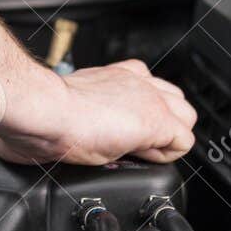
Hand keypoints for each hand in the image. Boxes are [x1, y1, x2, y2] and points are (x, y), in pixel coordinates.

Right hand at [0, 59, 195, 166]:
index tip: (122, 131)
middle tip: (134, 143)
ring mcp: (149, 98)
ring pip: (186, 117)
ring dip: (168, 138)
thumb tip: (64, 131)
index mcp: (115, 75)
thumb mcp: (71, 105)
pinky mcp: (157, 120)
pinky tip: (139, 155)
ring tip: (138, 150)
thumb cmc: (44, 111)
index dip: (142, 115)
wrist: (44, 109)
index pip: (151, 90)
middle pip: (176, 100)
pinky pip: (182, 143)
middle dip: (165, 124)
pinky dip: (165, 155)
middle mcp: (136, 80)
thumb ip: (85, 109)